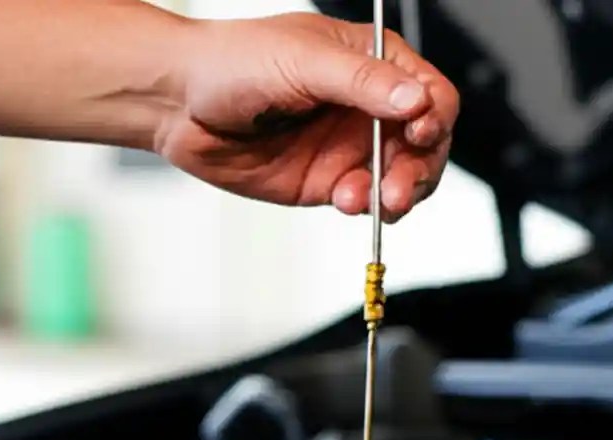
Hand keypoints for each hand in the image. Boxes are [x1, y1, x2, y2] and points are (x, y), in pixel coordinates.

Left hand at [157, 12, 459, 221]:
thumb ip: (362, 81)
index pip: (430, 91)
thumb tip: (415, 100)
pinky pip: (365, 200)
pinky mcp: (329, 181)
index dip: (434, 115)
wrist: (178, 104)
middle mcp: (367, 105)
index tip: (419, 133)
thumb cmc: (231, 62)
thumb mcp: (302, 60)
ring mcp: (350, 146)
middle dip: (420, 167)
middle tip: (399, 187)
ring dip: (399, 192)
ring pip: (402, 176)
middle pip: (426, 142)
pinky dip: (365, 206)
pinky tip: (346, 201)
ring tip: (378, 201)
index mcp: (372, 61)